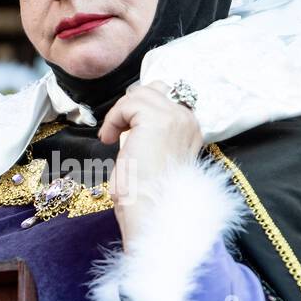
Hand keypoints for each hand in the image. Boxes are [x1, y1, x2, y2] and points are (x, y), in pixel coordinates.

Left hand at [98, 79, 202, 247]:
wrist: (153, 212)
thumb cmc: (150, 195)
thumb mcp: (154, 157)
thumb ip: (151, 135)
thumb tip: (132, 122)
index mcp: (191, 130)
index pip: (166, 98)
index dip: (140, 109)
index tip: (124, 131)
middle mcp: (189, 120)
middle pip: (154, 89)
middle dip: (131, 105)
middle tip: (115, 130)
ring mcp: (176, 117)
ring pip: (139, 94)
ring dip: (119, 113)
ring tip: (111, 136)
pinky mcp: (158, 120)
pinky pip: (128, 104)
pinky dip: (113, 118)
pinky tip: (109, 139)